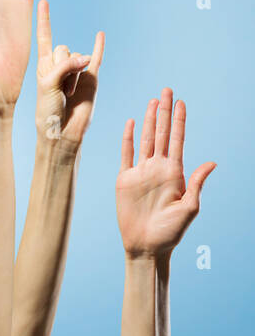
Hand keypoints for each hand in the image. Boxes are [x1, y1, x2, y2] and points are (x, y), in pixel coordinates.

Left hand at [34, 0, 103, 143]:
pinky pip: (97, 57)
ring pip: (79, 58)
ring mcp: (77, 70)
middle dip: (62, 66)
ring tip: (69, 93)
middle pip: (64, 48)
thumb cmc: (48, 110)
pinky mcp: (91, 78)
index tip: (42, 0)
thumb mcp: (47, 86)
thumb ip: (63, 68)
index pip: (44, 37)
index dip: (44, 19)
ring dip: (74, 76)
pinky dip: (99, 46)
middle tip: (59, 88)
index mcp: (44, 65)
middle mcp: (60, 64)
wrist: (62, 131)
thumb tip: (86, 58)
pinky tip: (100, 34)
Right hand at [116, 89, 215, 258]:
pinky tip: (130, 123)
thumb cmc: (171, 231)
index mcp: (175, 173)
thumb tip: (211, 162)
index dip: (179, 121)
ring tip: (152, 101)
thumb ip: (197, 183)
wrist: (146, 245)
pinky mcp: (124, 179)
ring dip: (148, 120)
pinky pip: (126, 154)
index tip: (181, 103)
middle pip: (161, 133)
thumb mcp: (190, 208)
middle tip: (167, 90)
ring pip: (145, 139)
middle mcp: (158, 168)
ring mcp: (141, 172)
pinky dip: (127, 138)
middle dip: (164, 112)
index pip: (177, 140)